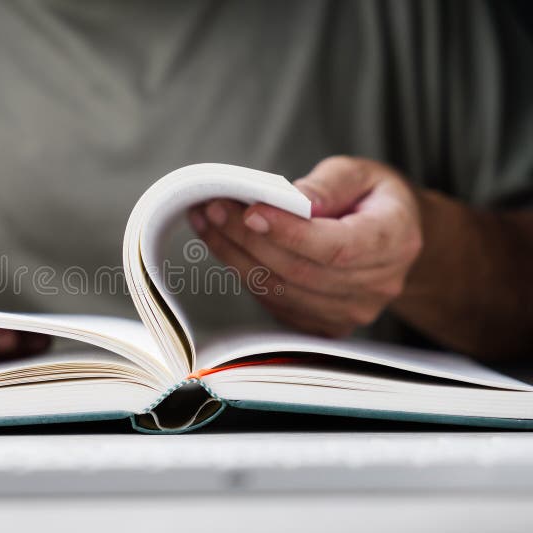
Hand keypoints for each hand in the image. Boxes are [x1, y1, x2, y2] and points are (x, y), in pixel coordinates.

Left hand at [188, 156, 422, 336]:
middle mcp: (376, 287)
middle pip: (299, 271)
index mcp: (393, 242)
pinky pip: (276, 303)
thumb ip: (328, 185)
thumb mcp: (360, 173)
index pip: (335, 248)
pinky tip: (225, 245)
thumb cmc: (372, 199)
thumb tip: (292, 200)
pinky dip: (246, 273)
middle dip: (248, 239)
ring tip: (208, 222)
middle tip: (212, 208)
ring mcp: (350, 313)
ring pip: (280, 290)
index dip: (289, 233)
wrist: (392, 239)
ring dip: (236, 256)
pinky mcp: (325, 325)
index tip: (250, 211)